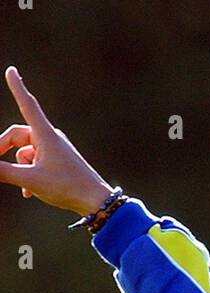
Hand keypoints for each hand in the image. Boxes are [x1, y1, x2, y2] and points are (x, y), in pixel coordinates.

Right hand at [0, 66, 112, 213]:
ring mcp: (55, 150)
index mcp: (45, 134)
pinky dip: (29, 174)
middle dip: (3, 148)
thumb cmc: (66, 187)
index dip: (16, 87)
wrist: (95, 201)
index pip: (26, 105)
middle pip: (17, 135)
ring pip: (26, 153)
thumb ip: (5, 172)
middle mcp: (50, 137)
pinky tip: (28, 193)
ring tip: (26, 187)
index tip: (11, 70)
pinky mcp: (59, 161)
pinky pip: (36, 162)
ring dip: (20, 168)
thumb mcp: (31, 181)